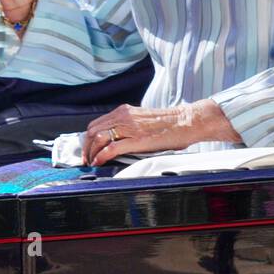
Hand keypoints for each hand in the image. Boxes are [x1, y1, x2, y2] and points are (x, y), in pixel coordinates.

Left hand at [81, 100, 237, 165]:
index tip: (88, 149)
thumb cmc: (170, 123)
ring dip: (91, 153)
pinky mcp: (137, 139)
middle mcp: (124, 116)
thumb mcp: (144, 119)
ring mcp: (130, 127)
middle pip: (93, 131)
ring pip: (98, 138)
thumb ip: (129, 125)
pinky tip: (100, 162)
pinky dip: (102, 156)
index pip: (96, 123)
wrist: (188, 121)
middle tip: (87, 159)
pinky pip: (112, 148)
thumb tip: (117, 139)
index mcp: (125, 111)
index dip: (88, 139)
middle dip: (86, 147)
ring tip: (92, 162)